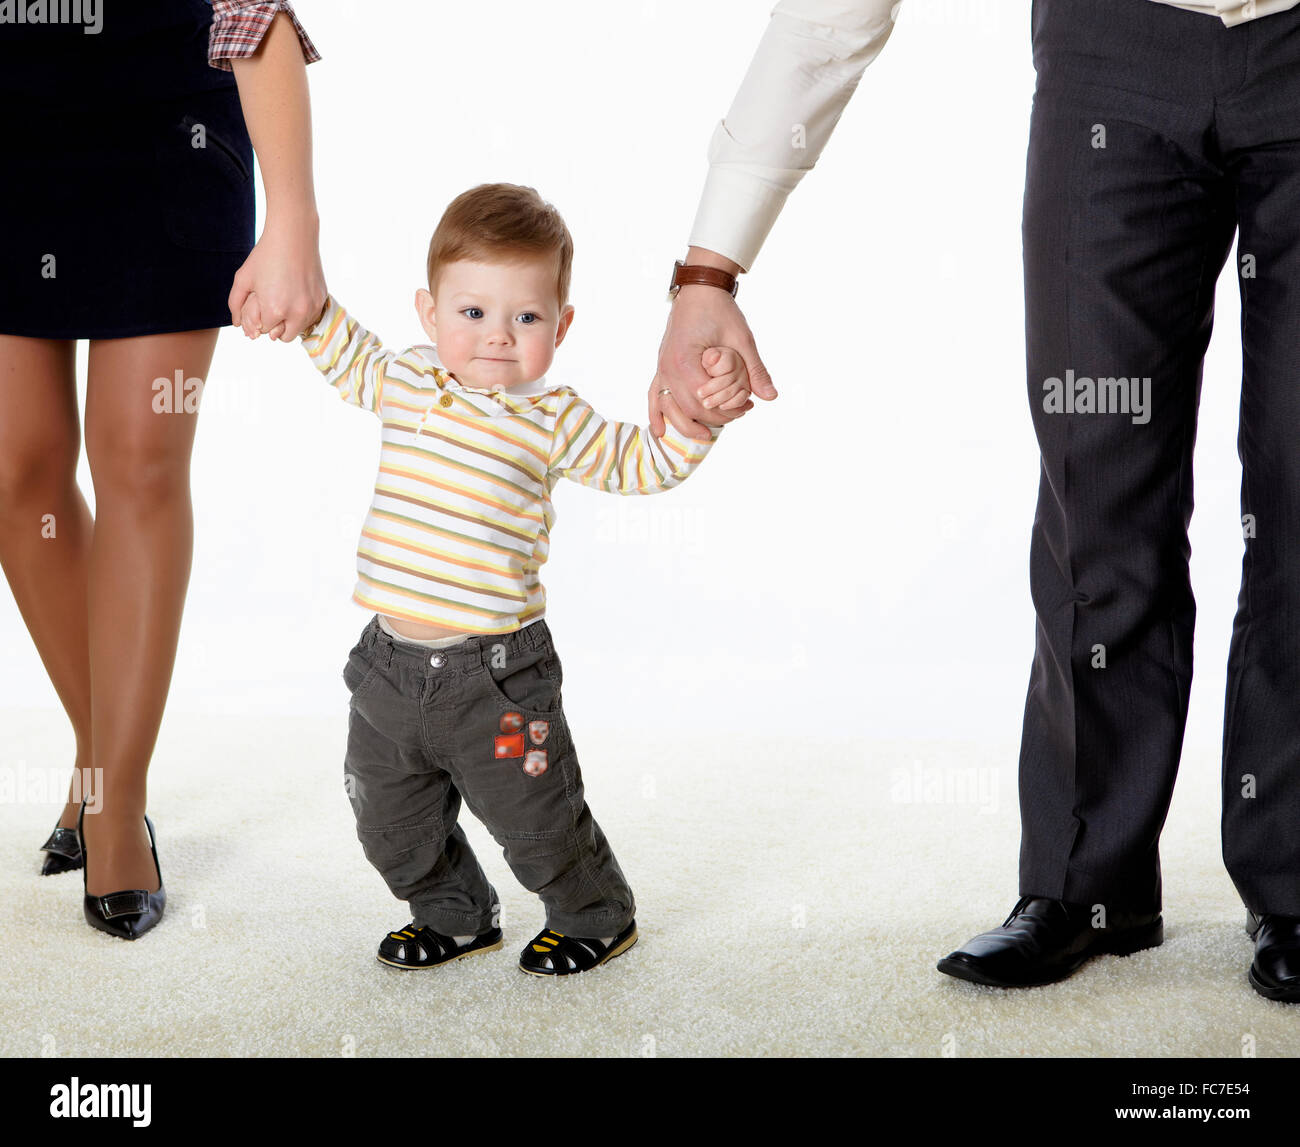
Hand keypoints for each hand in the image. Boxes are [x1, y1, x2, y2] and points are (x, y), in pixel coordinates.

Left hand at [228, 212, 326, 341]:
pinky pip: (311, 316)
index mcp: (274, 310)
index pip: (264, 331)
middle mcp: (296, 313)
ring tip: (284, 300)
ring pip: (299, 329)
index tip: (260, 305)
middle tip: (272, 308)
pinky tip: (296, 293)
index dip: (260, 319)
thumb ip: (235, 304)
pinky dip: (303, 311)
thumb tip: (237, 325)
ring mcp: (311, 307)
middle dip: (276, 327)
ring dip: (291, 321)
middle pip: (283, 337)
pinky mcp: (322, 299)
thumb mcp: (243, 278)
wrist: (293, 236)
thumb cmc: (264, 255)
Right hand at [649, 280, 775, 442]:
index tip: (747, 408)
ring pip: (669, 408)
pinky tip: (661, 430)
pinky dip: (656, 414)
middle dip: (713, 418)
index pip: (704, 401)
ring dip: (686, 424)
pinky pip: (653, 395)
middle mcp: (668, 367)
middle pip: (688, 409)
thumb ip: (755, 370)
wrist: (700, 290)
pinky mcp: (661, 365)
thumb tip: (770, 396)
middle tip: (736, 417)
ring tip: (706, 434)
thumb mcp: (742, 339)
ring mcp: (662, 367)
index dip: (726, 411)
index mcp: (686, 361)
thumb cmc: (720, 311)